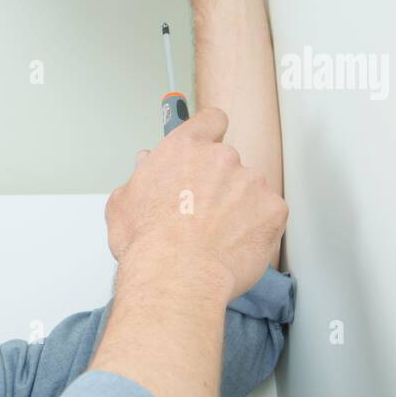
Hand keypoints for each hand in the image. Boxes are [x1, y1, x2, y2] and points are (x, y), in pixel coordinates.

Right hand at [104, 107, 288, 301]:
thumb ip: (141, 176)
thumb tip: (147, 167)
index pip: (210, 121)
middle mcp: (221, 157)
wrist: (177, 275)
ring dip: (238, 207)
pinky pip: (268, 214)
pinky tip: (235, 246)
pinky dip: (256, 228)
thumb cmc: (147, 243)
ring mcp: (251, 181)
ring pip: (249, 190)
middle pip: (228, 162)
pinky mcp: (273, 209)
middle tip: (202, 213)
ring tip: (217, 237)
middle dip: (219, 184)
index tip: (209, 144)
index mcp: (184, 149)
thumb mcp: (123, 203)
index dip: (210, 132)